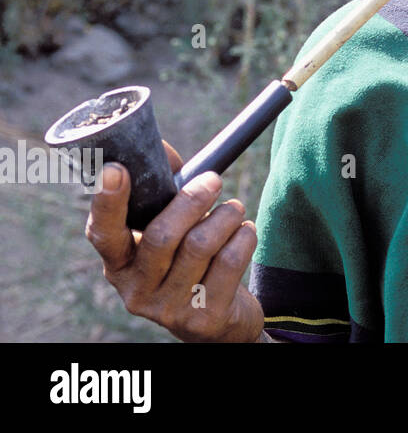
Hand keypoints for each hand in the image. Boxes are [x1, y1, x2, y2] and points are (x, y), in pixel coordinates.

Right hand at [85, 140, 264, 342]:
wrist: (217, 320)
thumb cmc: (189, 260)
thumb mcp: (170, 232)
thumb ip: (164, 193)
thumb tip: (160, 147)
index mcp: (119, 264)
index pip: (103, 234)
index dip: (107, 202)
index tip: (116, 168)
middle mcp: (135, 290)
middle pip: (162, 236)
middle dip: (192, 200)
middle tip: (213, 180)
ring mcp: (168, 309)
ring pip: (200, 245)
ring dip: (225, 216)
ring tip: (234, 208)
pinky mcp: (204, 318)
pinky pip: (230, 262)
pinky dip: (244, 237)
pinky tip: (245, 232)